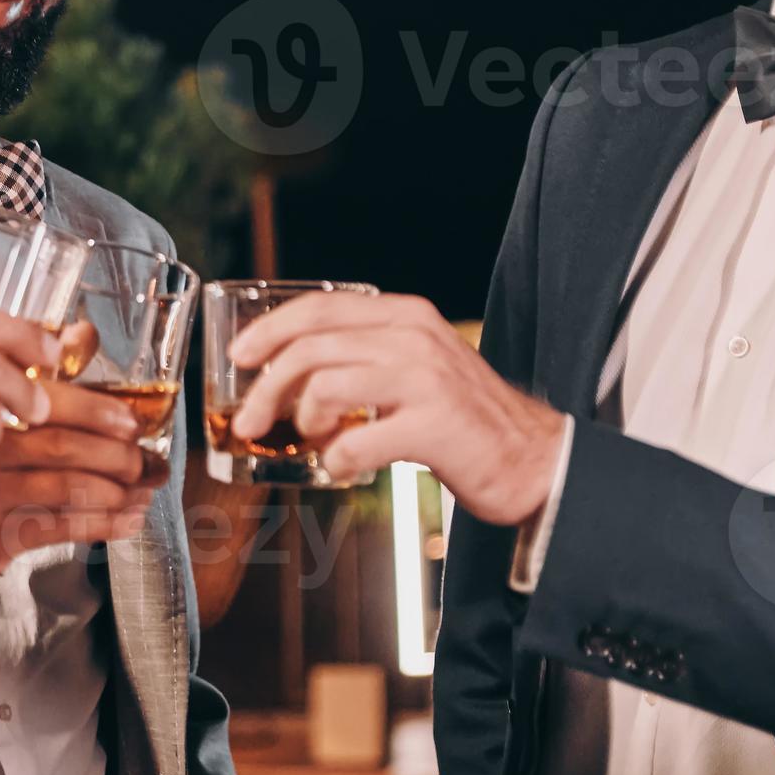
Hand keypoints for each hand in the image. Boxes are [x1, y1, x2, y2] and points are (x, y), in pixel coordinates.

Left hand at [227, 291, 564, 525]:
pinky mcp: (436, 426)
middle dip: (266, 389)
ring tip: (311, 441)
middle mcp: (415, 338)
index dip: (270, 330)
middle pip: (311, 349)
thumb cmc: (463, 420)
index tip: (239, 357)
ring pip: (326, 386)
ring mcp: (427, 380)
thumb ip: (364, 357)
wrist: (535, 461)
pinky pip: (359, 441)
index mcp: (405, 316)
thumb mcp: (415, 366)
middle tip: (250, 423)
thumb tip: (288, 377)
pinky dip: (337, 459)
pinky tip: (343, 466)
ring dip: (304, 421)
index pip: (319, 307)